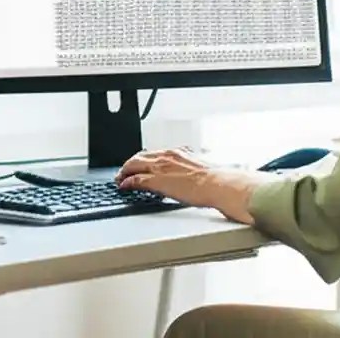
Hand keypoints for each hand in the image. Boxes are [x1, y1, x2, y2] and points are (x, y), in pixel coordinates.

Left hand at [115, 148, 280, 225]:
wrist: (219, 184)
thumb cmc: (214, 180)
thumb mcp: (197, 168)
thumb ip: (187, 168)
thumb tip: (187, 175)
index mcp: (176, 153)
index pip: (152, 154)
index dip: (141, 160)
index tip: (138, 165)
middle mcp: (166, 157)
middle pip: (138, 157)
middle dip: (129, 165)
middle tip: (123, 172)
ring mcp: (160, 168)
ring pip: (134, 165)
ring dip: (124, 172)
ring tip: (120, 179)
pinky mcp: (157, 181)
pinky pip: (136, 179)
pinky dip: (127, 182)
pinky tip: (124, 186)